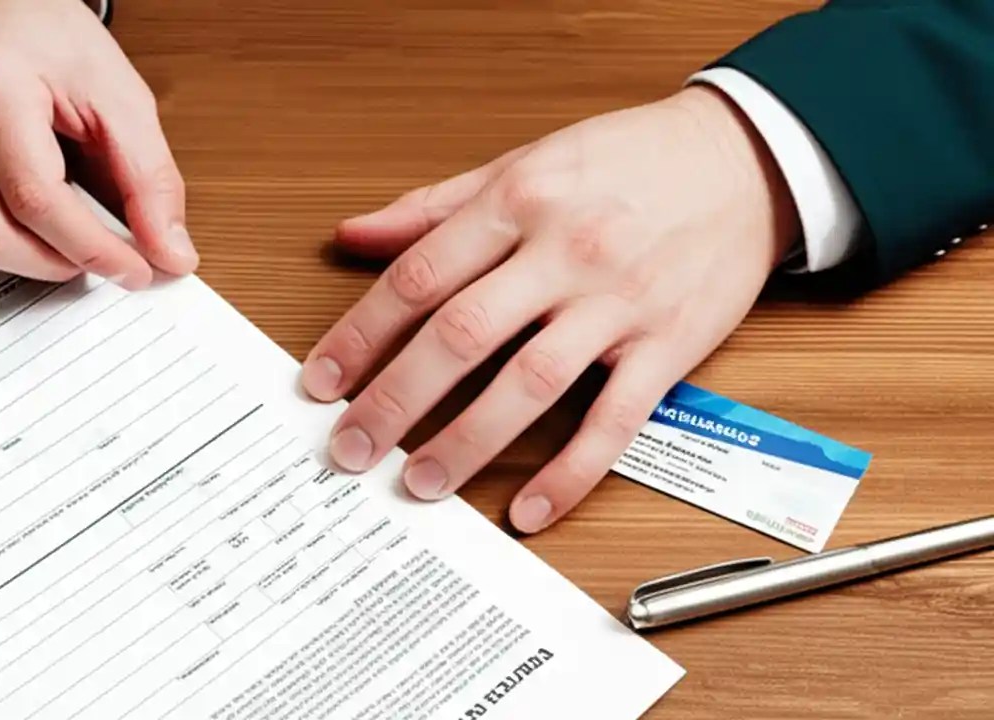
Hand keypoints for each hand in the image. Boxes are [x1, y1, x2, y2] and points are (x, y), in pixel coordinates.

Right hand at [0, 0, 195, 288]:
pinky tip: (40, 220)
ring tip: (78, 241)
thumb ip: (150, 180)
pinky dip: (8, 239)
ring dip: (34, 259)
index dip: (91, 249)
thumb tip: (169, 253)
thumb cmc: (56, 42)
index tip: (136, 270)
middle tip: (109, 263)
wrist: (2, 7)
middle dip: (59, 264)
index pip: (36, 197)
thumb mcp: (123, 99)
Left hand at [302, 86, 798, 532]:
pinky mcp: (669, 347)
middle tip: (351, 449)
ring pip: (530, 383)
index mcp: (519, 202)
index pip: (420, 276)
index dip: (361, 334)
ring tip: (419, 484)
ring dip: (467, 442)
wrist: (743, 161)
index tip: (321, 382)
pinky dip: (570, 472)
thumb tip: (355, 234)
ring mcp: (619, 303)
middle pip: (462, 335)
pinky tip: (529, 511)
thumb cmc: (628, 162)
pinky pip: (615, 421)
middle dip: (396, 399)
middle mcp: (564, 252)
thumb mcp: (524, 164)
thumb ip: (435, 207)